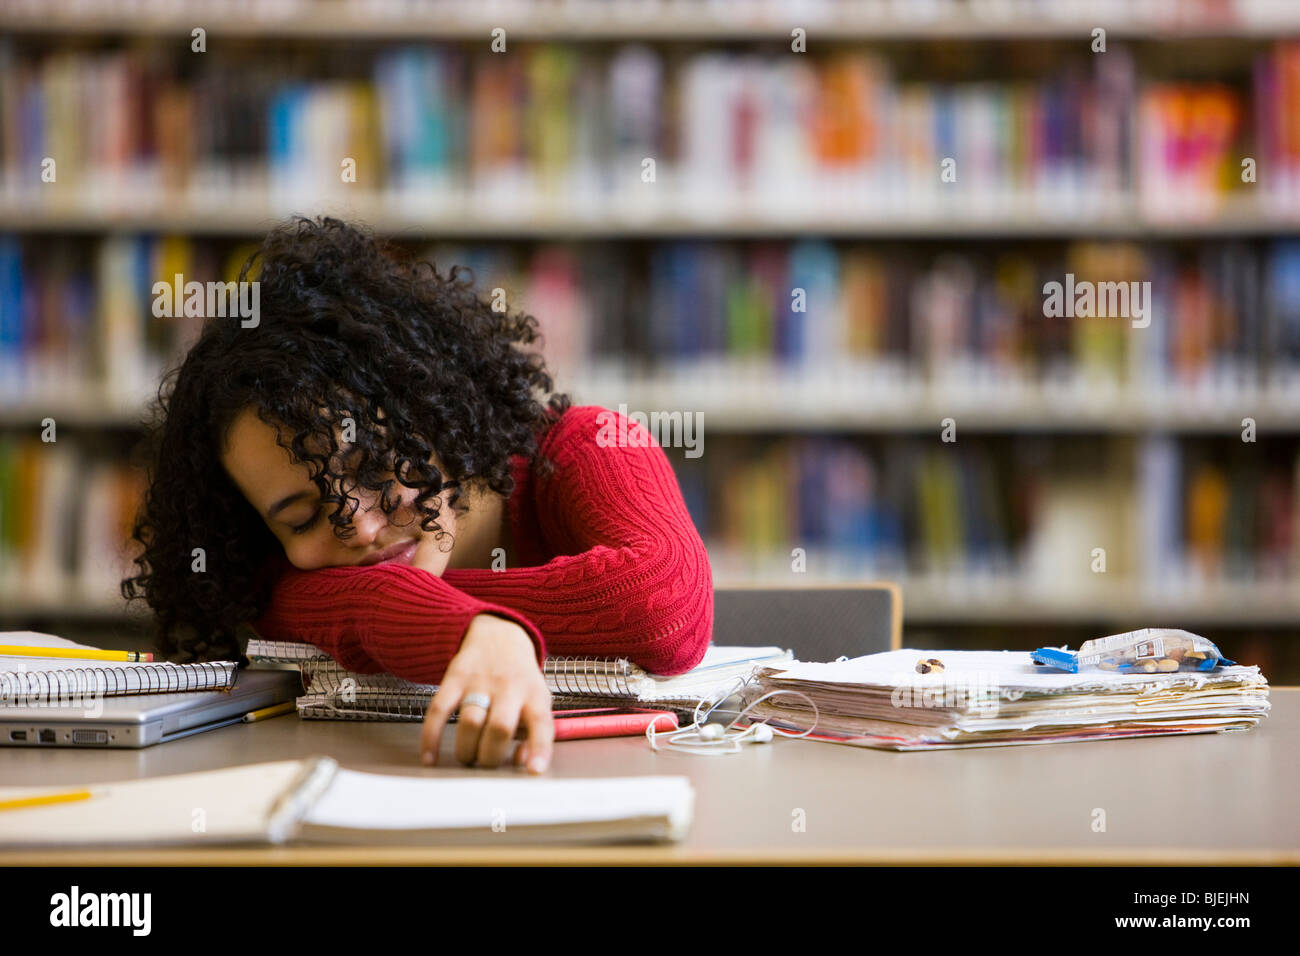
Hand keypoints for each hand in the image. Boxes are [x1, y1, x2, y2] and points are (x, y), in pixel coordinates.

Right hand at [420, 613, 552, 772]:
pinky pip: (438, 710)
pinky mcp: (454, 678)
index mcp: (534, 694)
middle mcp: (509, 687)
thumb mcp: (537, 699)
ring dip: (466, 750)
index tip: (534, 770)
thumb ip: (534, 731)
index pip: (541, 722)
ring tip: (467, 757)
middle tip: (486, 763)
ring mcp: (480, 681)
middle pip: (500, 727)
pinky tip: (429, 757)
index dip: (539, 748)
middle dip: (490, 756)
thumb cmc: (521, 679)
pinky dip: (431, 737)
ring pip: (470, 722)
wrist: (498, 634)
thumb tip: (523, 762)